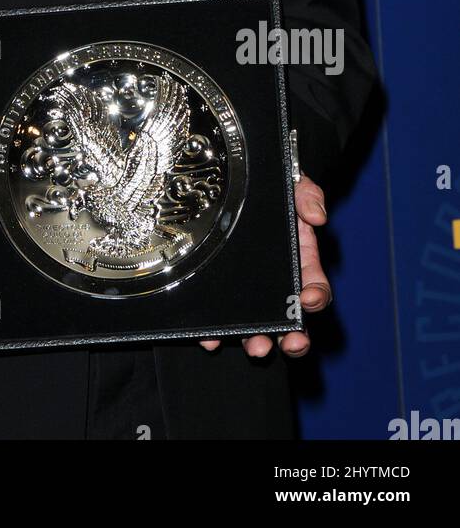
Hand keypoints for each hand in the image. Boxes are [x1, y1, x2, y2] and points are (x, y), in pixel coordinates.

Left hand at [198, 171, 331, 358]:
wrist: (237, 180)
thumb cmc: (272, 189)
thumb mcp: (292, 184)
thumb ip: (307, 194)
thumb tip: (317, 215)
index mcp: (300, 260)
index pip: (315, 286)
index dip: (316, 296)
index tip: (309, 300)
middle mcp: (276, 282)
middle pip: (289, 317)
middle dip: (292, 336)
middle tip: (290, 343)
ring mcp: (248, 290)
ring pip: (257, 324)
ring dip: (257, 340)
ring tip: (256, 348)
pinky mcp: (221, 293)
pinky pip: (220, 316)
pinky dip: (216, 332)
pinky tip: (209, 339)